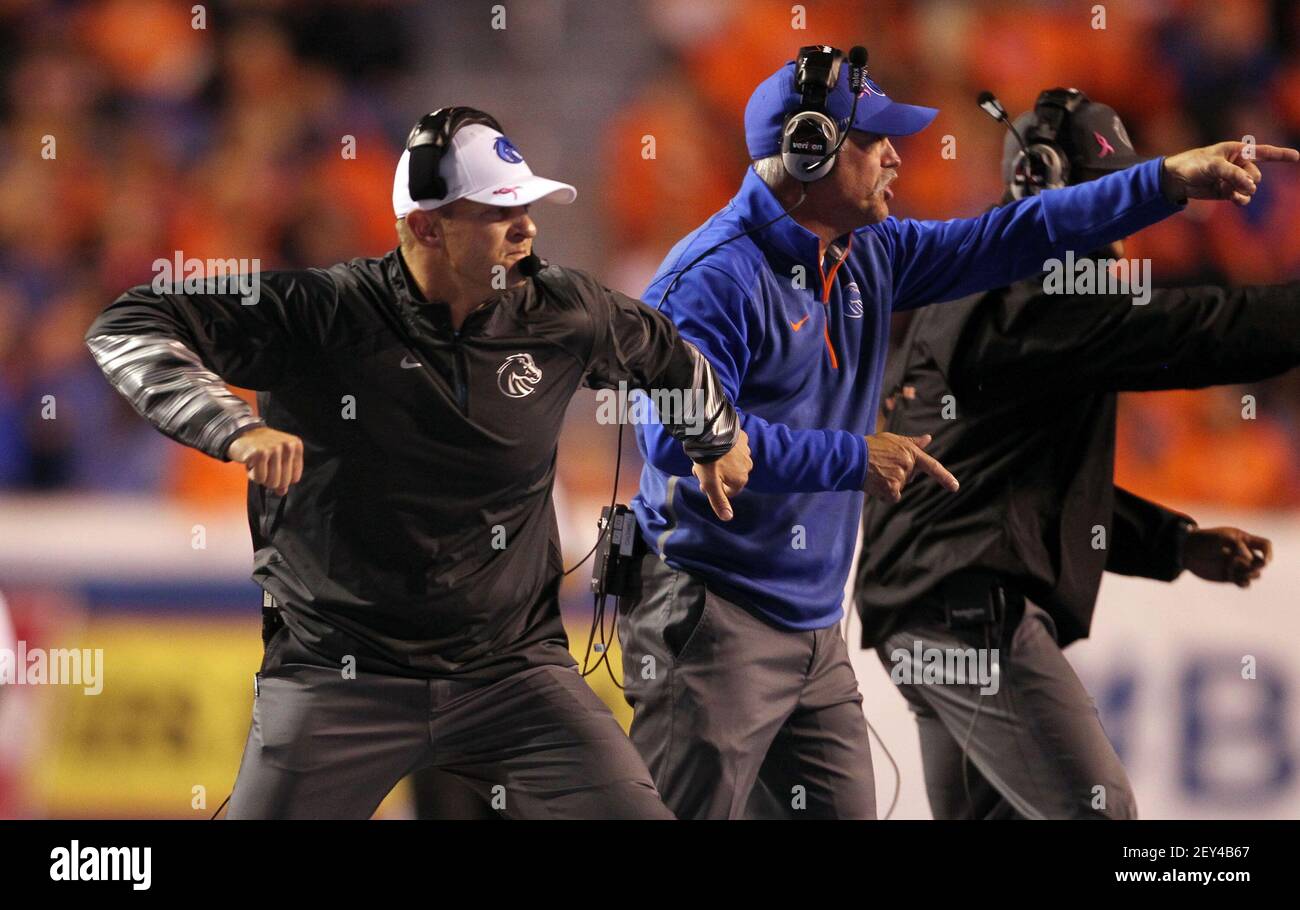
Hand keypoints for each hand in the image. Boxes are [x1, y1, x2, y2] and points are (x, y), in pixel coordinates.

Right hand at [227, 426, 303, 495]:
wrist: (241, 433)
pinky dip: (253, 475)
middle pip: (284, 482)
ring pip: (272, 482)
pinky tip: (251, 463)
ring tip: (258, 464)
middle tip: (264, 467)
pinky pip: (260, 478)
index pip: (294, 478)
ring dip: (261, 477)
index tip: (273, 470)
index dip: (282, 479)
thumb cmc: (261, 447)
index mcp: (296, 446)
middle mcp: (287, 446)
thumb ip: (284, 475)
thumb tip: (282, 492)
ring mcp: (274, 448)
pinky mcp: (260, 453)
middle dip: (271, 479)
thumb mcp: (278, 458)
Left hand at [693, 428, 751, 520]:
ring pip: (732, 461)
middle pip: (730, 476)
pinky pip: (734, 447)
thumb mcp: (710, 484)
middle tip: (701, 468)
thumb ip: (719, 501)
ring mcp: (746, 451)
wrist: (710, 433)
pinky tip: (715, 444)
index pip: (728, 492)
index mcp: (740, 479)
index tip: (703, 483)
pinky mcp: (742, 437)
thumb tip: (728, 518)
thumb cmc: (709, 460)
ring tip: (706, 456)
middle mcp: (747, 466)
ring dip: (721, 461)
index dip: (714, 489)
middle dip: (717, 475)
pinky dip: (726, 448)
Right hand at [864, 432, 957, 502]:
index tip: (955, 487)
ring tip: (875, 473)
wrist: (852, 456)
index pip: (932, 466)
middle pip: (909, 478)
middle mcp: (908, 464)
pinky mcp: (892, 488)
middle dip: (897, 475)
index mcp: (910, 452)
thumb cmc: (870, 446)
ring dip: (888, 484)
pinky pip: (892, 497)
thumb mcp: (893, 440)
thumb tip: (928, 438)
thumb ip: (912, 442)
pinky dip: (884, 494)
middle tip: (881, 466)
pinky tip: (874, 483)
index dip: (945, 477)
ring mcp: (900, 476)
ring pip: (898, 488)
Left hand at [1161, 141, 1298, 205]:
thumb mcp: (1214, 165)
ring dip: (1245, 191)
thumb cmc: (1194, 164)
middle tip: (1235, 181)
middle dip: (1248, 180)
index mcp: (1238, 151)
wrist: (1177, 179)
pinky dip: (1241, 199)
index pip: (1265, 152)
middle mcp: (1239, 165)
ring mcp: (1234, 179)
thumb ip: (1233, 174)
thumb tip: (1252, 187)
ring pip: (1250, 188)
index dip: (1282, 155)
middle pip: (1256, 175)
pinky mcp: (1227, 192)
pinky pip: (1242, 197)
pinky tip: (1237, 200)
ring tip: (1233, 192)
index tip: (1298, 157)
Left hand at [1183, 526, 1271, 587]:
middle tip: (1237, 563)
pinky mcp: (1230, 576)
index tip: (1264, 560)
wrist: (1186, 550)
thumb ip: (1237, 545)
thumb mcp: (1221, 537)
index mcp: (1244, 540)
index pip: (1265, 545)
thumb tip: (1250, 559)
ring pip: (1255, 574)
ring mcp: (1237, 566)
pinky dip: (1244, 583)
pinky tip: (1236, 580)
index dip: (1268, 553)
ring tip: (1233, 569)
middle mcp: (1243, 553)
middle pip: (1261, 562)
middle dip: (1256, 565)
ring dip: (1249, 574)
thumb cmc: (1204, 540)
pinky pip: (1244, 583)